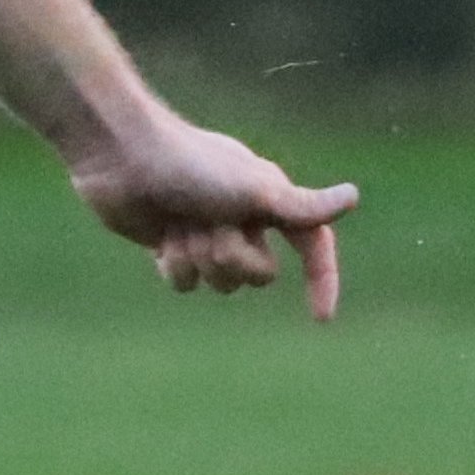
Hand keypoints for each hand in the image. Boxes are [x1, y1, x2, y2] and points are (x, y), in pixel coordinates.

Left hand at [72, 117, 355, 321]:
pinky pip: (185, 283)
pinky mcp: (174, 244)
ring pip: (218, 282)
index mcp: (270, 199)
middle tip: (209, 223)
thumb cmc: (191, 165)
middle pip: (257, 275)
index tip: (320, 319)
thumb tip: (352, 197)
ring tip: (180, 224)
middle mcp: (243, 217)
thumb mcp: (254, 189)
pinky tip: (159, 237)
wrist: (122, 156)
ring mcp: (207, 232)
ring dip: (199, 259)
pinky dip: (173, 264)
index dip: (320, 279)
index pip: (311, 244)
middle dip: (232, 257)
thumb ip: (302, 206)